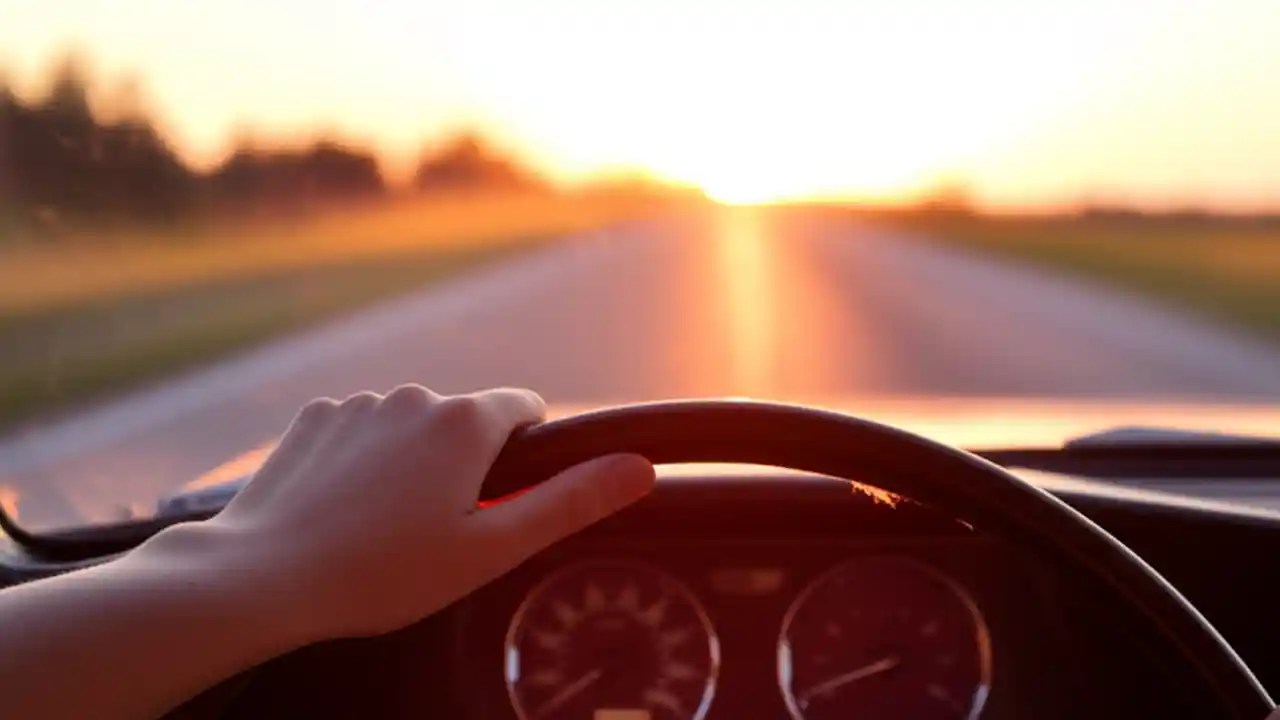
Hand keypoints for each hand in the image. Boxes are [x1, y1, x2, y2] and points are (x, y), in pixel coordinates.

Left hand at [204, 385, 654, 640]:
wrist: (265, 577)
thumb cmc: (384, 573)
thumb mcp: (491, 549)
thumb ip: (570, 502)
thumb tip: (639, 466)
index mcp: (466, 420)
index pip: (526, 410)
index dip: (525, 457)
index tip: (501, 503)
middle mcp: (414, 394)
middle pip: (466, 421)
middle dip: (465, 465)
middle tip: (438, 533)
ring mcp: (358, 402)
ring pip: (410, 427)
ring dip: (412, 462)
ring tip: (384, 528)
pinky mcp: (314, 417)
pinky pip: (361, 430)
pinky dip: (363, 460)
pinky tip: (344, 509)